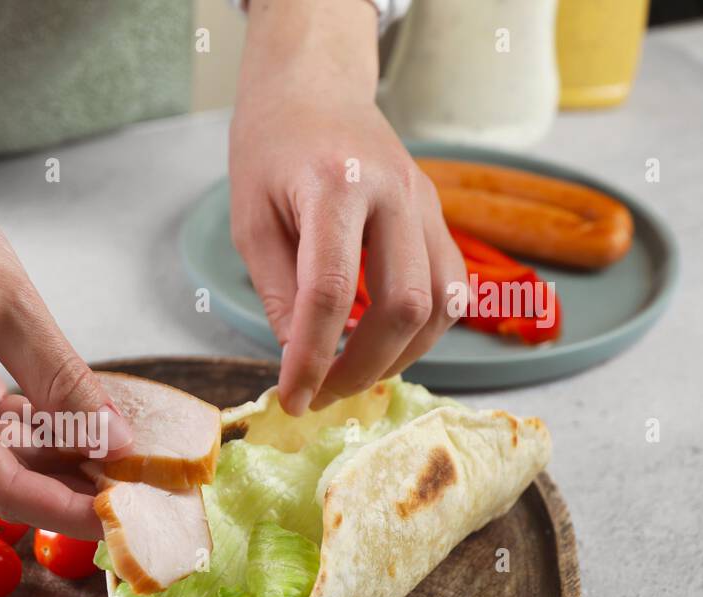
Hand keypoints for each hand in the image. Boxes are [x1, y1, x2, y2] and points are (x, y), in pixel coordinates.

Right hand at [0, 41, 130, 538]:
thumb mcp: (10, 306)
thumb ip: (64, 381)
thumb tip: (116, 442)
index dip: (62, 507)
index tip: (120, 517)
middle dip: (65, 487)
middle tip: (134, 491)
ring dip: (56, 462)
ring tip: (119, 458)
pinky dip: (36, 434)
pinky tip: (81, 427)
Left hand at [229, 0, 464, 414]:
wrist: (313, 90)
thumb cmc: (271, 152)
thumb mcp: (250, 222)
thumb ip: (278, 292)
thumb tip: (298, 360)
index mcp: (334, 186)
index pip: (329, 292)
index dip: (311, 357)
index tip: (291, 399)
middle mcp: (394, 192)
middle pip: (403, 305)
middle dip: (363, 368)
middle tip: (320, 395)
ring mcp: (426, 202)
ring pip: (442, 304)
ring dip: (399, 357)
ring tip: (349, 376)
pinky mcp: (439, 215)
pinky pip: (452, 288)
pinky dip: (422, 331)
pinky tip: (381, 345)